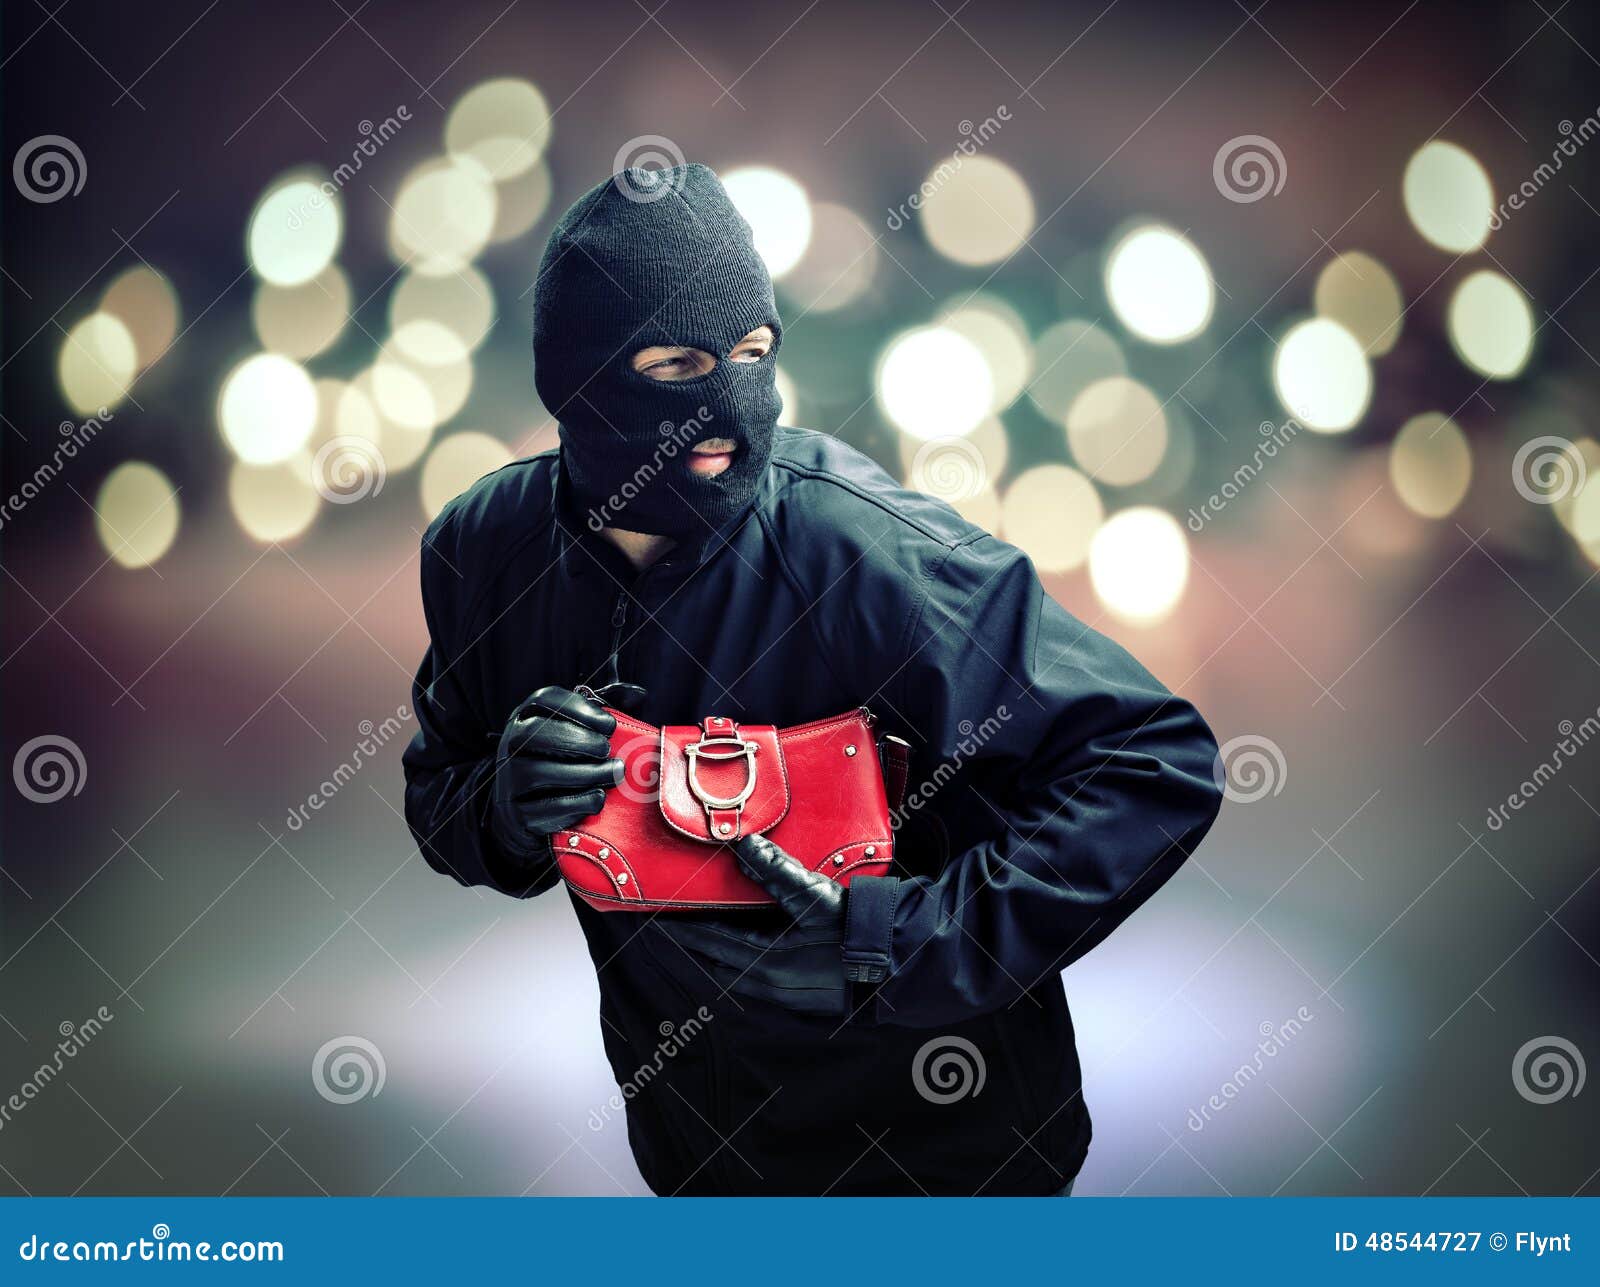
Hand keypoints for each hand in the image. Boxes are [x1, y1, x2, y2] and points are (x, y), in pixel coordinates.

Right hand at [489, 686, 619, 860]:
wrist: (529, 813)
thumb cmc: (562, 763)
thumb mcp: (577, 733)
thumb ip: (604, 712)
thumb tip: (638, 693)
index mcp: (526, 717)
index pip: (543, 700)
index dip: (578, 708)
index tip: (610, 724)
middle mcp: (510, 745)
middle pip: (534, 733)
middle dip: (577, 739)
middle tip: (607, 749)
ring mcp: (508, 780)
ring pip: (536, 772)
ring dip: (582, 773)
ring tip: (613, 773)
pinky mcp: (515, 814)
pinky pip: (541, 809)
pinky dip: (574, 804)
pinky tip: (598, 798)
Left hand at [652, 835, 848, 1016]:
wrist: (894, 962)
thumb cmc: (854, 928)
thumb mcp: (812, 894)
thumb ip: (774, 869)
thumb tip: (742, 844)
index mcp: (764, 960)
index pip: (710, 940)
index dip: (683, 927)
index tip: (659, 918)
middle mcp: (769, 985)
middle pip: (719, 963)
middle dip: (698, 945)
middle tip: (679, 927)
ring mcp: (788, 998)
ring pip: (739, 978)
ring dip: (722, 958)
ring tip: (710, 939)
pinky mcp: (805, 1003)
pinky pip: (761, 987)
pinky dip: (747, 969)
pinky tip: (754, 957)